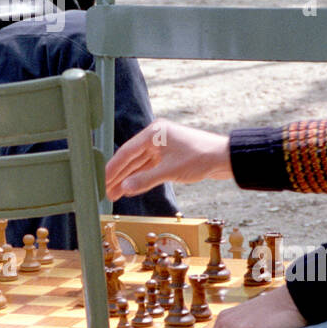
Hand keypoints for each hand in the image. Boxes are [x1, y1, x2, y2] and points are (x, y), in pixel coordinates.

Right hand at [104, 119, 232, 200]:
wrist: (225, 158)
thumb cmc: (200, 158)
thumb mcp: (170, 171)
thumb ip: (145, 180)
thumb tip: (124, 188)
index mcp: (153, 133)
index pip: (127, 152)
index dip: (113, 168)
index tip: (101, 180)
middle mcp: (155, 137)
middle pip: (131, 159)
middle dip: (118, 176)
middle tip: (105, 191)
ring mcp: (162, 147)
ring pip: (139, 165)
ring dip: (128, 179)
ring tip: (114, 194)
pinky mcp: (168, 156)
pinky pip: (149, 168)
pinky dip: (140, 178)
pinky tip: (130, 188)